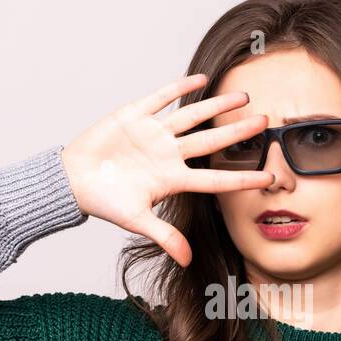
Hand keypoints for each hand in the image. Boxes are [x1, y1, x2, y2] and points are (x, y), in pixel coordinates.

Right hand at [59, 72, 273, 267]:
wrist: (72, 180)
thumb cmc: (103, 202)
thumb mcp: (136, 220)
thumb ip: (164, 237)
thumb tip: (187, 261)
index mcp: (172, 179)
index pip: (215, 179)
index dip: (241, 178)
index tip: (269, 177)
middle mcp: (168, 154)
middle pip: (211, 141)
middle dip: (238, 131)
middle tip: (266, 121)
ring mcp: (154, 134)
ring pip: (193, 116)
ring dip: (217, 105)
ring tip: (244, 96)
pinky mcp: (134, 115)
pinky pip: (161, 98)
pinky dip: (180, 88)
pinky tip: (201, 79)